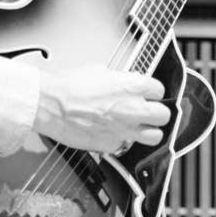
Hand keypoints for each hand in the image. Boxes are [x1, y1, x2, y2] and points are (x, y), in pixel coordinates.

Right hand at [34, 65, 171, 153]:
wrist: (51, 105)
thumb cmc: (69, 86)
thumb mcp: (101, 71)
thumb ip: (121, 80)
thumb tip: (125, 84)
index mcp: (133, 86)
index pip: (160, 90)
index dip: (152, 92)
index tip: (146, 94)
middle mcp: (133, 109)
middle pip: (164, 115)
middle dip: (157, 113)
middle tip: (148, 111)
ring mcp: (124, 129)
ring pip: (155, 137)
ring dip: (149, 131)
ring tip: (138, 127)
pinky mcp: (112, 144)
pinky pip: (126, 145)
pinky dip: (122, 140)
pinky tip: (111, 132)